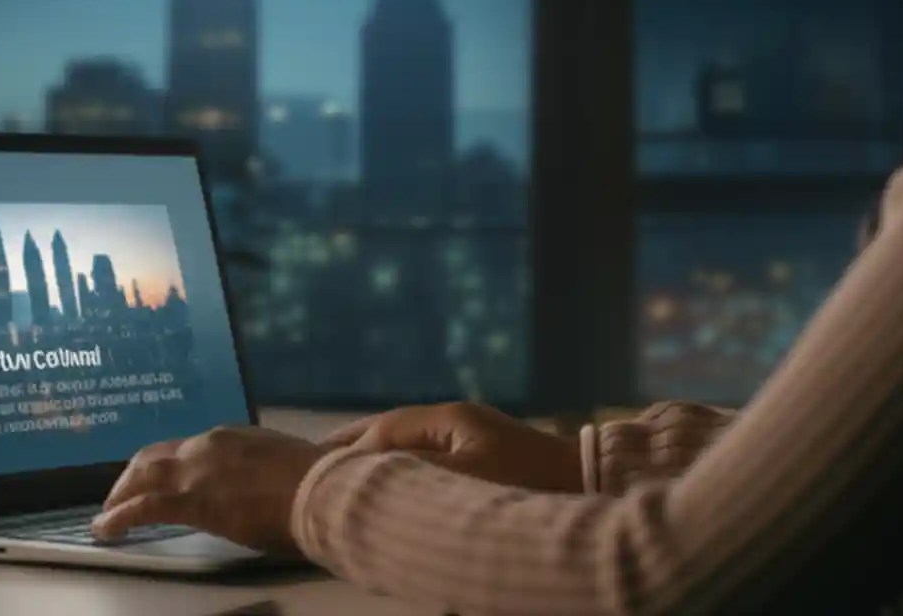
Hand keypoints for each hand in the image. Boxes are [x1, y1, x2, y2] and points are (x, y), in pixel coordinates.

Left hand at [92, 426, 326, 552]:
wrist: (318, 491)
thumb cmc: (313, 482)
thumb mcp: (285, 462)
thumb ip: (263, 466)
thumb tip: (265, 478)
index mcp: (231, 438)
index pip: (187, 449)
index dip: (169, 465)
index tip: (164, 479)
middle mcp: (207, 446)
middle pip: (155, 457)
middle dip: (135, 475)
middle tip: (122, 494)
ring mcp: (196, 471)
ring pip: (143, 477)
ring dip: (121, 494)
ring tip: (108, 513)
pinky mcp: (191, 500)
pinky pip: (142, 508)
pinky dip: (119, 517)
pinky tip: (106, 528)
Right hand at [322, 402, 582, 492]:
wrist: (587, 482)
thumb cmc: (528, 484)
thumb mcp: (469, 478)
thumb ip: (418, 469)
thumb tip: (371, 467)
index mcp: (451, 419)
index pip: (388, 429)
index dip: (354, 449)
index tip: (325, 471)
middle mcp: (457, 419)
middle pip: (394, 427)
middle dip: (356, 443)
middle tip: (316, 456)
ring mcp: (470, 434)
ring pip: (410, 439)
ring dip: (377, 452)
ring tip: (343, 465)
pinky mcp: (483, 452)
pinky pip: (427, 452)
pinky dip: (401, 461)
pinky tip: (392, 476)